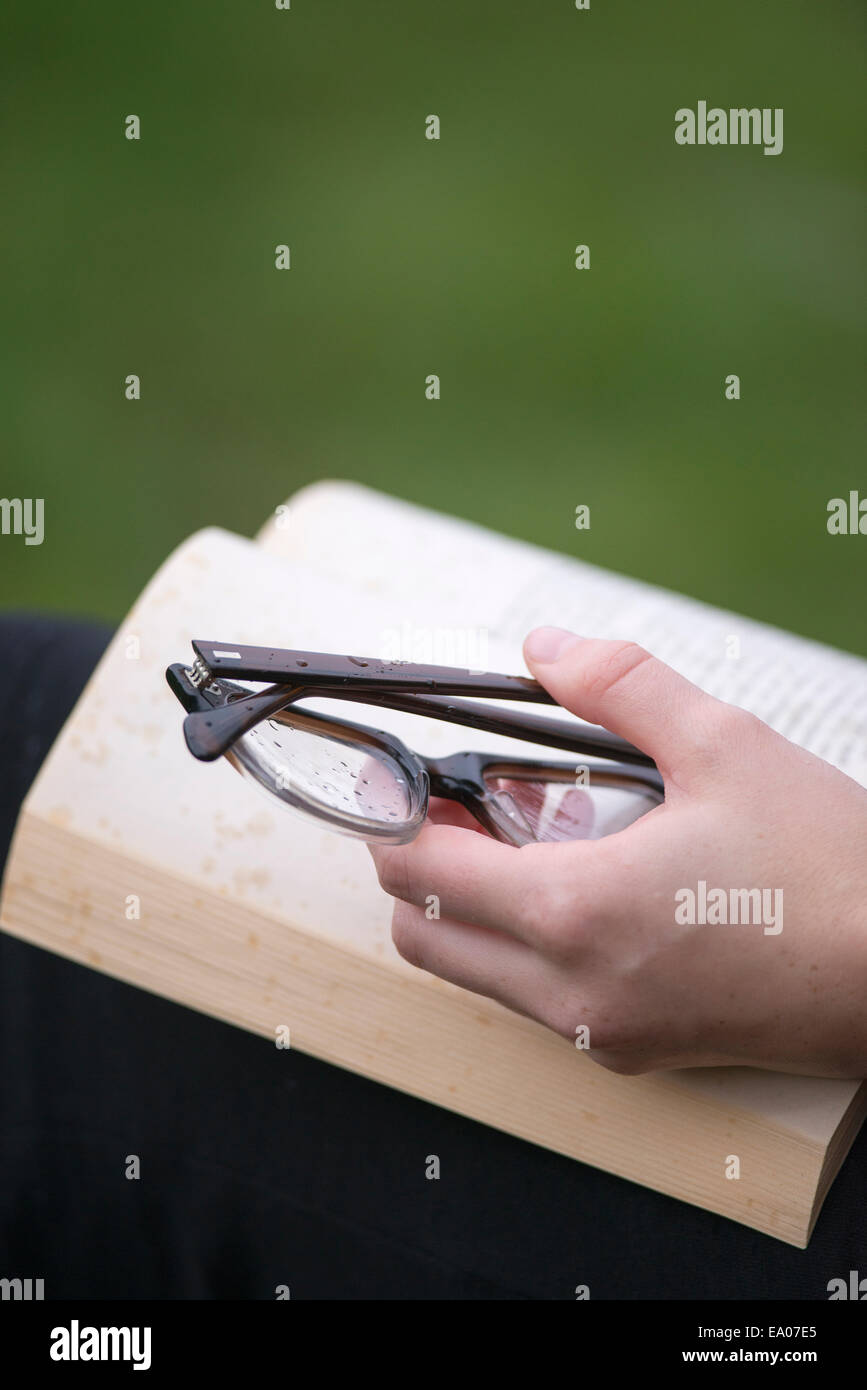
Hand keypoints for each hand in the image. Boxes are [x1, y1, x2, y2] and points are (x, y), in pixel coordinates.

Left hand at [368, 628, 866, 1076]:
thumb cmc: (829, 871)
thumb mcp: (724, 744)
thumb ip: (621, 685)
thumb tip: (550, 648)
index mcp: (575, 911)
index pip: (418, 874)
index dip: (394, 818)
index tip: (404, 781)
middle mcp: (570, 989)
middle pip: (421, 938)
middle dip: (416, 869)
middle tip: (461, 807)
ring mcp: (599, 1032)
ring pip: (472, 976)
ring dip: (468, 910)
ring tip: (530, 839)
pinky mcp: (633, 1051)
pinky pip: (534, 1003)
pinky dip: (522, 947)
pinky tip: (584, 890)